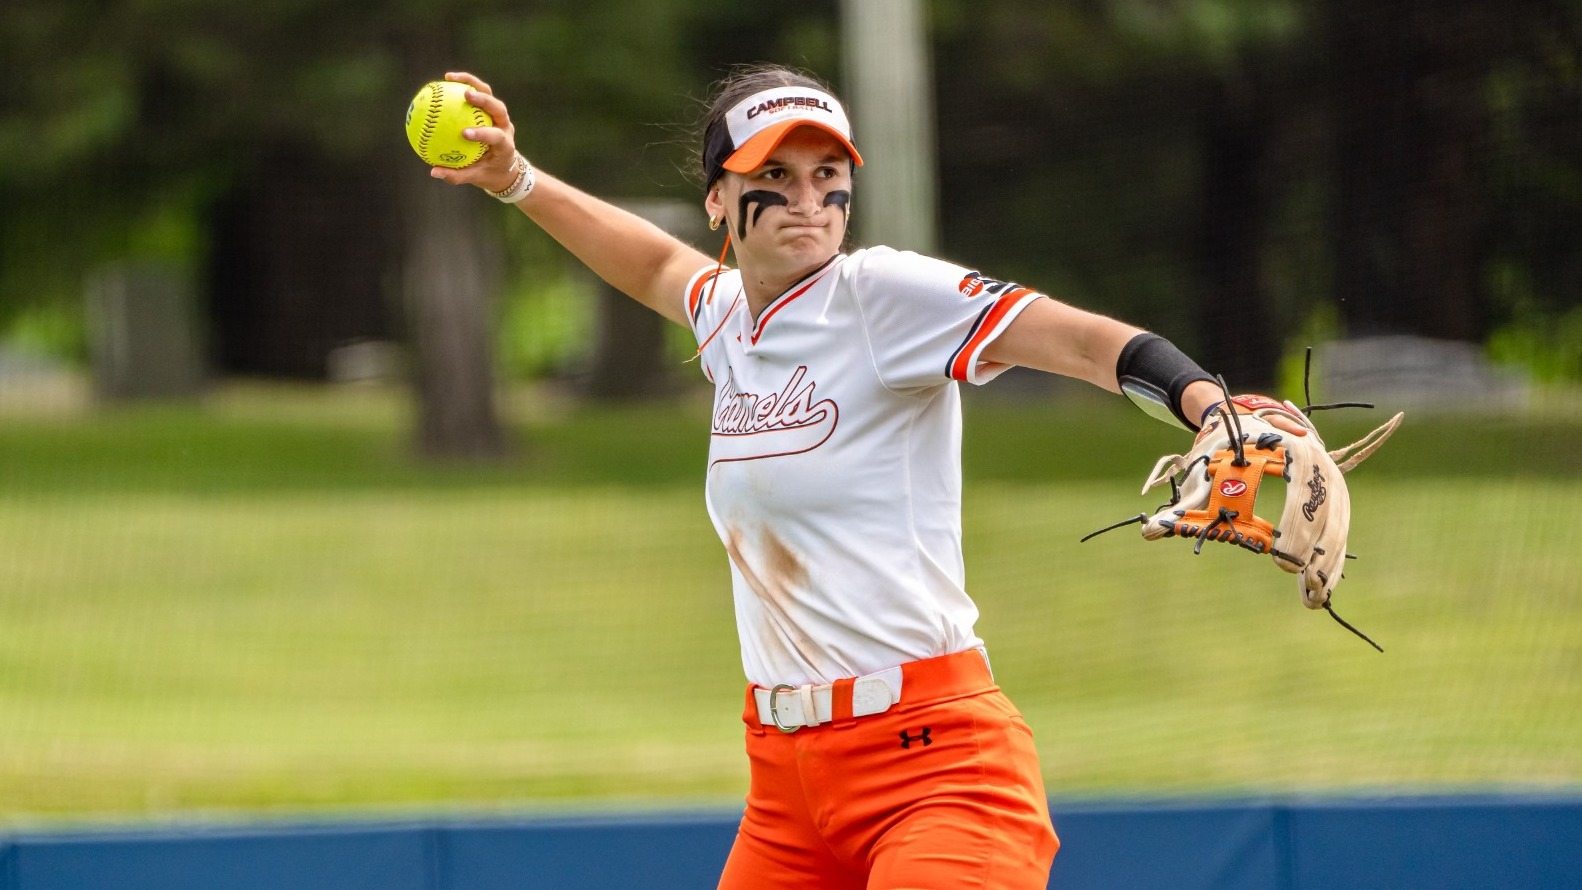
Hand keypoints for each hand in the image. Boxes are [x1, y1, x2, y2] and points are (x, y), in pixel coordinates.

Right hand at [428, 71, 519, 193]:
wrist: (505, 167)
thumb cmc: (489, 173)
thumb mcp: (475, 178)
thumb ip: (456, 175)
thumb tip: (433, 172)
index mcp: (505, 145)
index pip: (496, 136)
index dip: (483, 133)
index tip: (464, 133)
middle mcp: (505, 127)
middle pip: (498, 108)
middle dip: (483, 100)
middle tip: (465, 95)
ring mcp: (500, 116)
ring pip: (489, 94)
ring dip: (471, 82)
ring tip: (449, 77)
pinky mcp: (491, 109)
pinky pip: (477, 94)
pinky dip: (463, 86)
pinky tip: (444, 82)